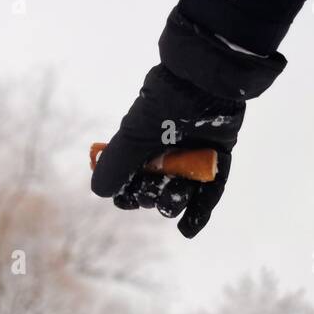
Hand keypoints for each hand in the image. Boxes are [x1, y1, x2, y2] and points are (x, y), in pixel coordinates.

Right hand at [91, 64, 241, 237]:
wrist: (204, 83)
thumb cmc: (163, 105)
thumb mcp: (133, 135)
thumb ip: (116, 164)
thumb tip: (98, 191)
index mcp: (141, 149)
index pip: (129, 185)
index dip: (128, 196)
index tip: (129, 197)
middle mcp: (165, 157)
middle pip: (153, 194)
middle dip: (152, 196)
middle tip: (155, 185)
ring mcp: (190, 161)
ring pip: (179, 197)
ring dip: (174, 201)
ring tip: (175, 192)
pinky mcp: (215, 162)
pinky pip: (208, 194)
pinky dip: (198, 214)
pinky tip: (187, 230)